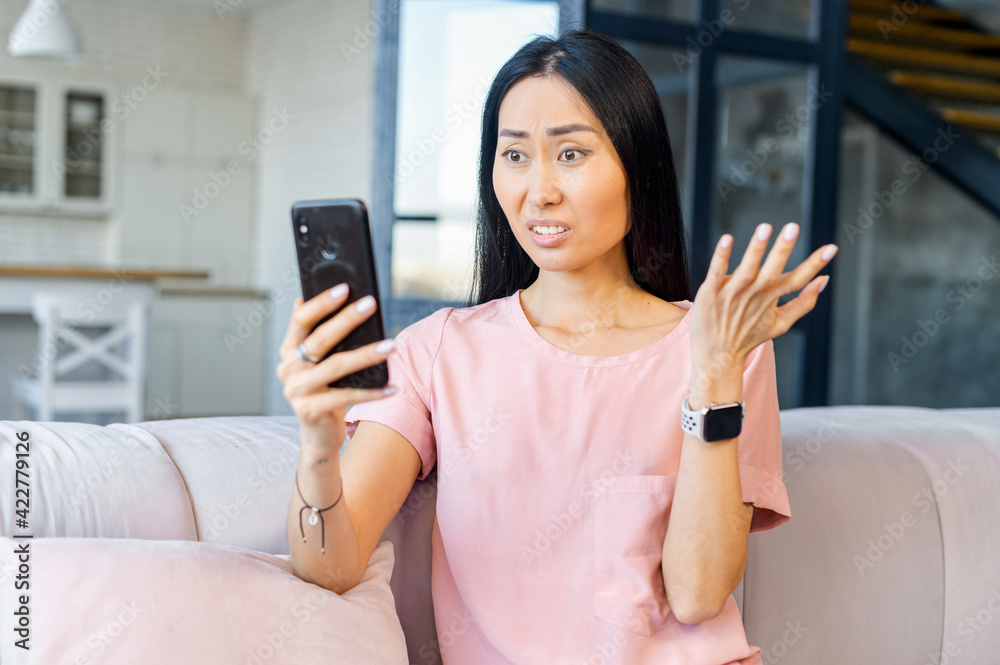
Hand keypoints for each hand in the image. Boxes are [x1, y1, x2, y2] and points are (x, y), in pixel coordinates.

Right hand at [275, 285, 396, 452]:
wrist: (319, 434)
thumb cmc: (325, 390)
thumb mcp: (321, 362)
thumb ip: (321, 336)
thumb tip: (328, 298)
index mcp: (288, 351)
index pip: (301, 319)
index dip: (321, 303)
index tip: (344, 288)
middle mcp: (288, 368)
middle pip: (320, 339)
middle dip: (347, 319)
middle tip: (370, 304)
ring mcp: (296, 390)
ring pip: (336, 366)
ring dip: (366, 355)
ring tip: (391, 346)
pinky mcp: (310, 410)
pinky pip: (347, 396)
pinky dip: (373, 391)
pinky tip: (393, 386)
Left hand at [689, 222, 836, 378]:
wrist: (716, 356)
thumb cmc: (749, 336)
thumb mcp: (780, 323)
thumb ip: (804, 302)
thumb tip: (824, 279)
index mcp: (772, 298)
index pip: (798, 279)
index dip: (815, 263)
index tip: (832, 247)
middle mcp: (755, 294)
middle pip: (773, 270)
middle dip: (783, 249)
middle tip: (793, 227)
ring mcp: (732, 293)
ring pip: (747, 268)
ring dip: (756, 248)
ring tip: (765, 228)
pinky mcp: (711, 292)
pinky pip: (717, 271)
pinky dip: (722, 256)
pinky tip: (727, 239)